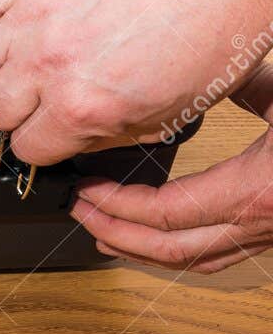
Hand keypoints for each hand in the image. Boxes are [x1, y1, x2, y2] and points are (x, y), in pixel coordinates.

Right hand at [0, 0, 271, 165]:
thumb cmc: (199, 42)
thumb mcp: (162, 119)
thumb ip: (102, 138)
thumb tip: (67, 142)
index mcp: (82, 107)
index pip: (28, 148)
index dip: (39, 145)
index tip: (45, 136)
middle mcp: (49, 66)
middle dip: (16, 114)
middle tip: (35, 104)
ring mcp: (33, 21)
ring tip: (17, 68)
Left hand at [70, 64, 272, 272]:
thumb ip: (243, 83)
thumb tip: (204, 72)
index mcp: (262, 192)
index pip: (168, 216)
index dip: (117, 210)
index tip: (86, 193)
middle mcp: (269, 224)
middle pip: (175, 251)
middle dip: (118, 236)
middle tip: (80, 215)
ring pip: (201, 262)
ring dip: (147, 250)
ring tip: (106, 231)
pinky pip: (227, 255)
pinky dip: (186, 250)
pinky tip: (163, 238)